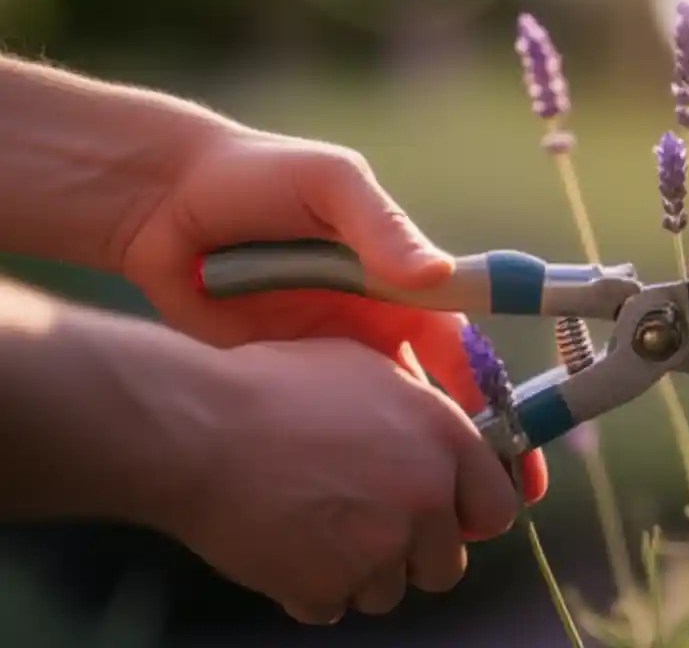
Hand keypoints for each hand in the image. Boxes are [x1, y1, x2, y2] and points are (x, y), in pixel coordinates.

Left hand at [120, 124, 546, 501]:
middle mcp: (375, 321)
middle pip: (436, 394)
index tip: (522, 435)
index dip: (495, 388)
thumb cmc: (255, 175)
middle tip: (501, 503)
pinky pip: (326, 422)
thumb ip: (381, 228)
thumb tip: (438, 273)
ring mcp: (330, 355)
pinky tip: (368, 500)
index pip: (461, 342)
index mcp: (400, 279)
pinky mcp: (284, 376)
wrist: (158, 202)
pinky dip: (350, 460)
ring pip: (386, 420)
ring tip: (445, 519)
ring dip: (416, 464)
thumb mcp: (330, 185)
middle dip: (473, 446)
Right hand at [168, 337, 518, 623]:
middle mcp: (423, 499)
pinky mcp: (326, 588)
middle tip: (367, 524)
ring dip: (359, 572)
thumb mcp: (368, 369)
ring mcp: (377, 550)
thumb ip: (419, 414)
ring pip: (388, 591)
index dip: (469, 515)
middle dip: (413, 553)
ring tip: (314, 525)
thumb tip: (438, 444)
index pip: (498, 509)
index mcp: (443, 439)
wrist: (199, 429)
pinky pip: (332, 605)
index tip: (446, 516)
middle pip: (446, 565)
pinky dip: (310, 587)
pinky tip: (284, 544)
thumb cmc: (276, 386)